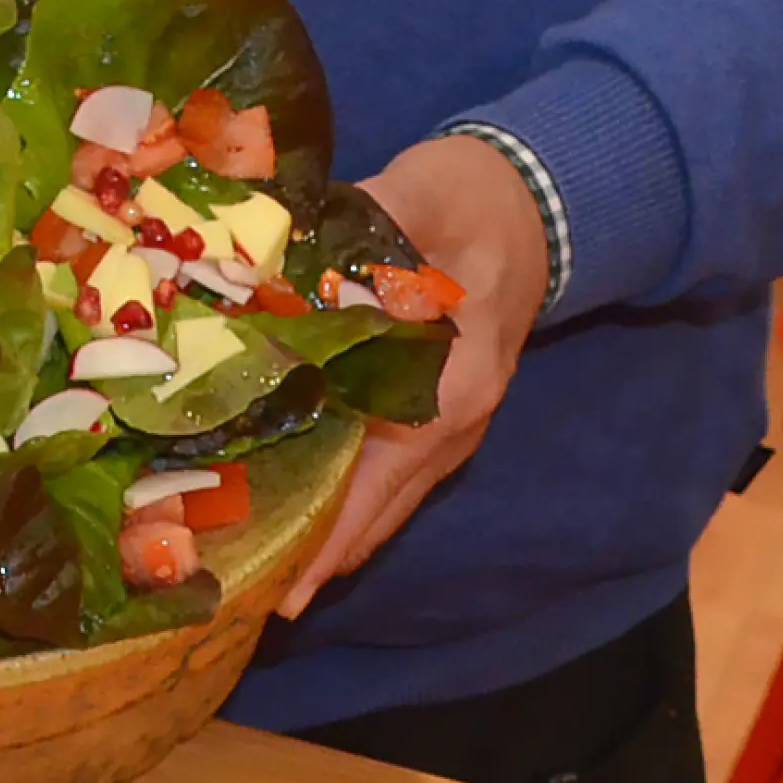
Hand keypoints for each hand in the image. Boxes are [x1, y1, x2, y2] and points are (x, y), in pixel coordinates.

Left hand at [278, 135, 550, 618]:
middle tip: (244, 591)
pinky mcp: (437, 405)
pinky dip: (343, 497)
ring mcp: (452, 419)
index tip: (287, 589)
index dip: (335, 537)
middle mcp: (457, 419)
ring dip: (329, 533)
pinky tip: (294, 504)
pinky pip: (387, 471)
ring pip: (385, 499)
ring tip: (258, 566)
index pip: (385, 482)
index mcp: (454, 385)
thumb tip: (288, 266)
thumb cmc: (474, 197)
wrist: (539, 192)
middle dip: (319, 555)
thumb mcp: (419, 197)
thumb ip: (360, 231)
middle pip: (382, 510)